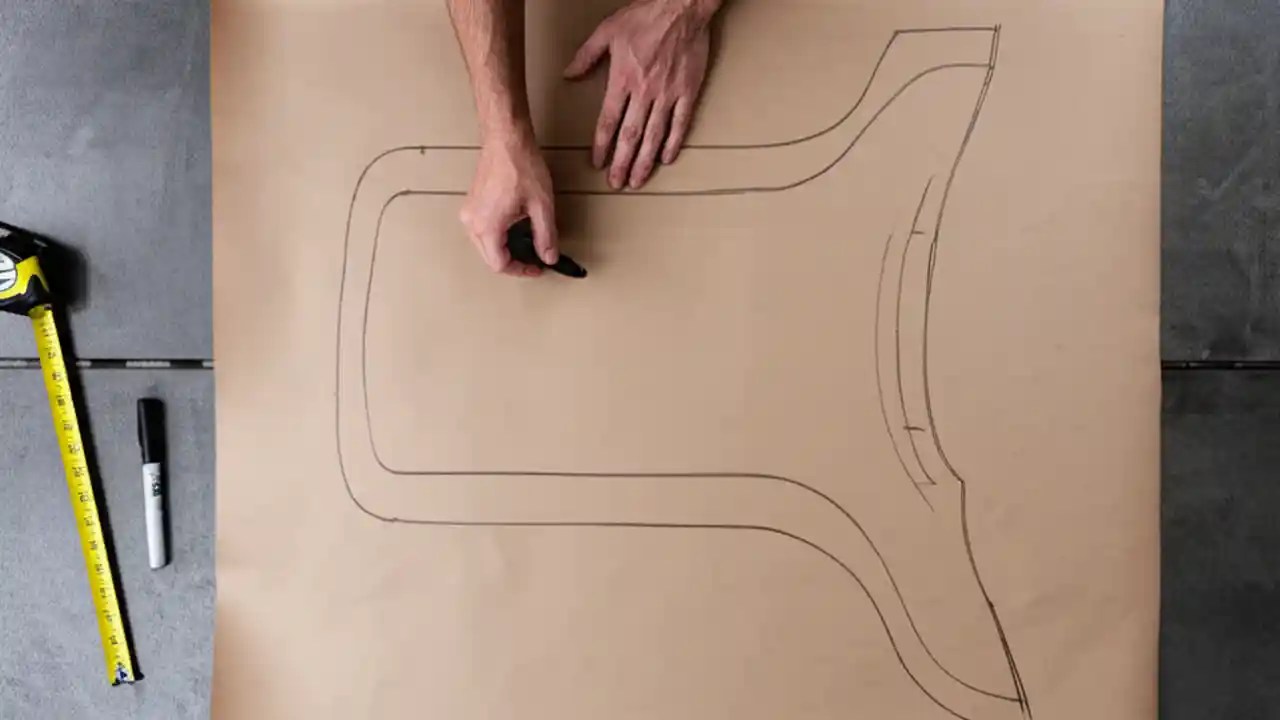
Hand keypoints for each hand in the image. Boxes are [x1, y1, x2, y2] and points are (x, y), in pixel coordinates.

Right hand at [459, 133, 558, 275]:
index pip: (500, 264)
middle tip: (535, 259)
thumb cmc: (521, 165)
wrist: (506, 138)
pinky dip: (499, 235)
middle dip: (513, 261)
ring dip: (505, 248)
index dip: (521, 270)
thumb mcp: (541, 205)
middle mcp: (472, 222)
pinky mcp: (471, 202)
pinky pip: (482, 228)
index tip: (537, 267)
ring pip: (485, 244)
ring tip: (528, 242)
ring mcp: (469, 211)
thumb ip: (545, 236)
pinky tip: (516, 226)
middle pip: (490, 257)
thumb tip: (548, 257)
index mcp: (487, 227)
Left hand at [564, 0, 720, 189]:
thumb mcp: (608, 30)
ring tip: (637, 180)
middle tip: (616, 183)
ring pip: (654, 135)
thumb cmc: (645, 16)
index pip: (608, 121)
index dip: (602, 145)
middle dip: (622, 162)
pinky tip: (667, 159)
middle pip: (630, 136)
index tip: (598, 163)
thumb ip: (586, 55)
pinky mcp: (688, 92)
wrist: (682, 6)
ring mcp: (668, 94)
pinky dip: (673, 143)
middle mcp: (644, 92)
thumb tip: (568, 74)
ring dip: (645, 161)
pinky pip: (680, 123)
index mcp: (622, 79)